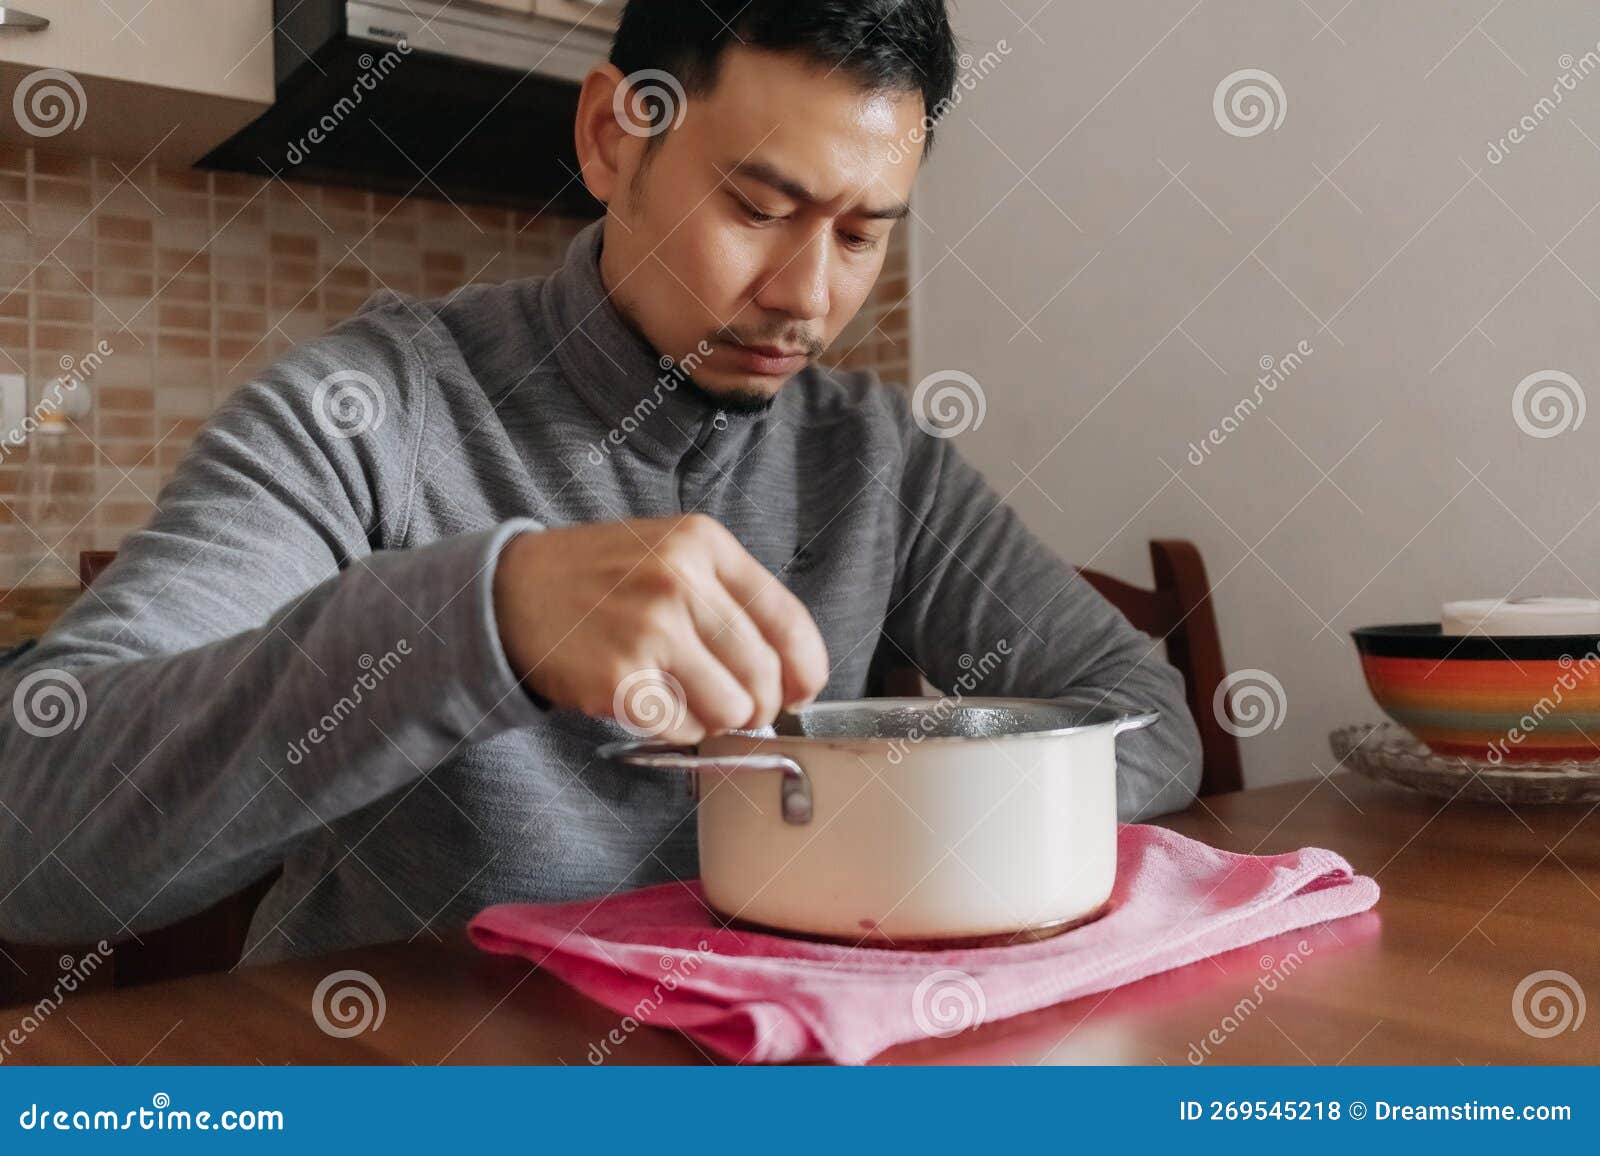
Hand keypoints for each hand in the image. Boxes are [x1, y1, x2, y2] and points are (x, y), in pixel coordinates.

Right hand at [492, 514, 828, 741]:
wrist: (512, 590)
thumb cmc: (603, 578)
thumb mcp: (673, 554)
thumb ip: (733, 599)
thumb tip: (794, 676)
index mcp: (705, 544)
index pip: (787, 620)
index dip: (806, 670)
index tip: (802, 691)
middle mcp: (680, 581)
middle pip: (763, 675)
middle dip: (760, 705)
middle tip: (741, 707)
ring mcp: (649, 631)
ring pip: (730, 708)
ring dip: (719, 720)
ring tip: (690, 701)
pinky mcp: (619, 679)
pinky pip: (682, 729)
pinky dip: (678, 730)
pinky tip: (654, 704)